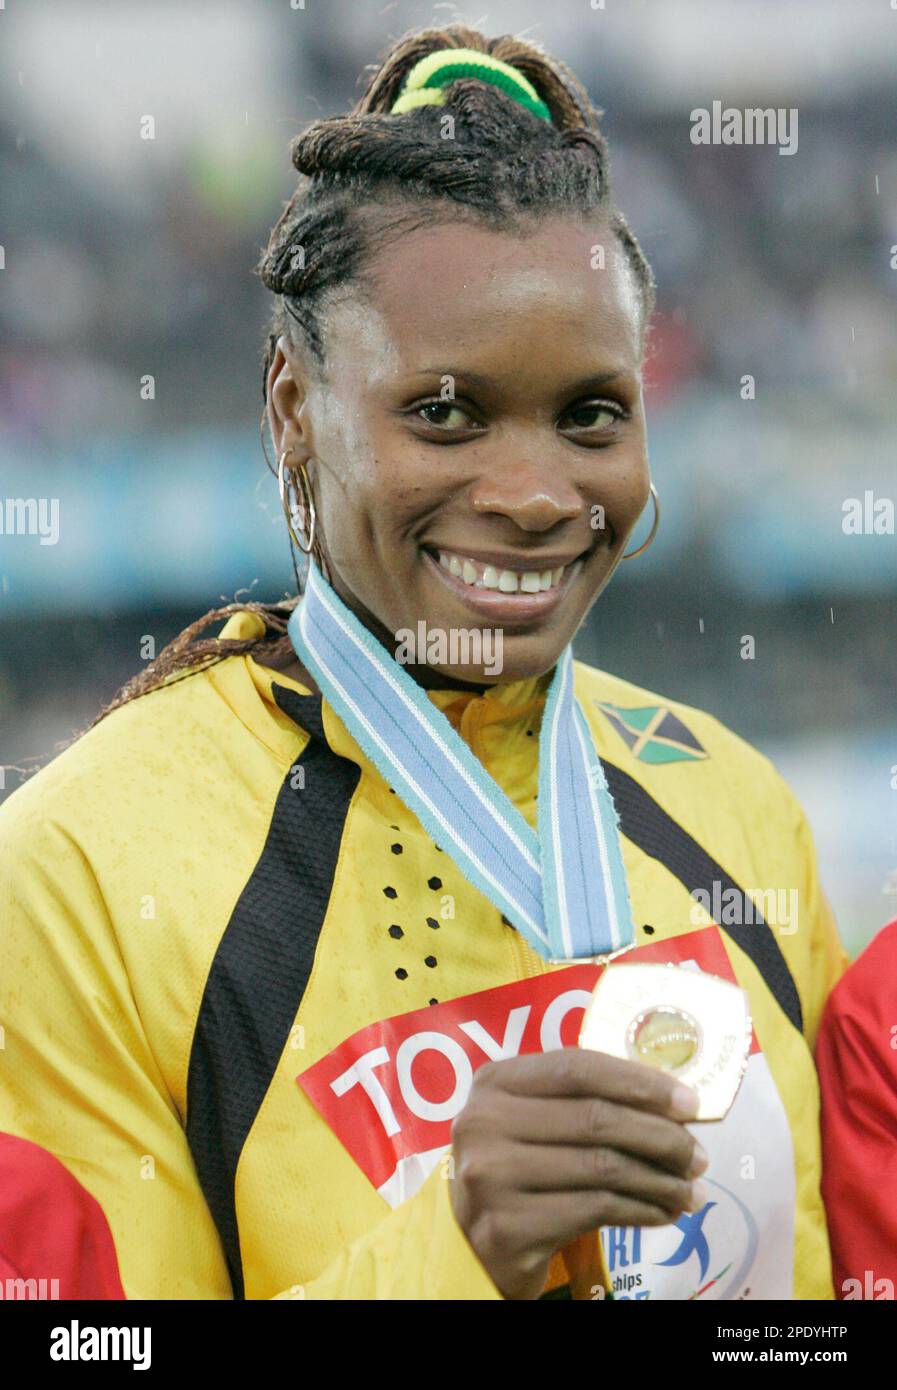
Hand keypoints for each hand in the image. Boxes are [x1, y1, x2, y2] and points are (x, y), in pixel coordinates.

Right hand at [449, 1049, 707, 1299]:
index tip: (690, 1102)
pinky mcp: (508, 1226)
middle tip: (699, 1155)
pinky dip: (642, 1211)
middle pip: (596, 1118)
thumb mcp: (532, 1122)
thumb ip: (581, 1102)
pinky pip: (596, 1209)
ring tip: (692, 1191)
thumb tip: (675, 1103)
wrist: (472, 1245)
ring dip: (660, 1180)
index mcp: (493, 1082)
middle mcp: (484, 1122)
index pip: (577, 1067)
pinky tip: (664, 1213)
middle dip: (661, 1136)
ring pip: (602, 1166)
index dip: (639, 1081)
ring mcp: (491, 1176)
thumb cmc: (518, 1170)